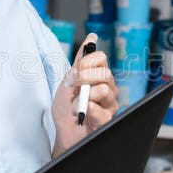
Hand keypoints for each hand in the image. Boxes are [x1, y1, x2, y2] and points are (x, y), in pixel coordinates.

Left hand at [52, 33, 118, 153]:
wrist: (63, 134)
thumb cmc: (66, 110)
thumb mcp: (68, 82)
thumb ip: (80, 62)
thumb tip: (91, 38)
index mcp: (98, 77)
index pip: (101, 58)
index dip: (86, 62)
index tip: (74, 73)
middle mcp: (108, 88)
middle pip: (105, 72)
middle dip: (84, 78)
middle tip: (73, 88)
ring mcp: (110, 105)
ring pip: (104, 90)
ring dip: (84, 98)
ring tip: (75, 107)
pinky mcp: (108, 120)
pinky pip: (101, 110)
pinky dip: (87, 110)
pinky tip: (81, 115)